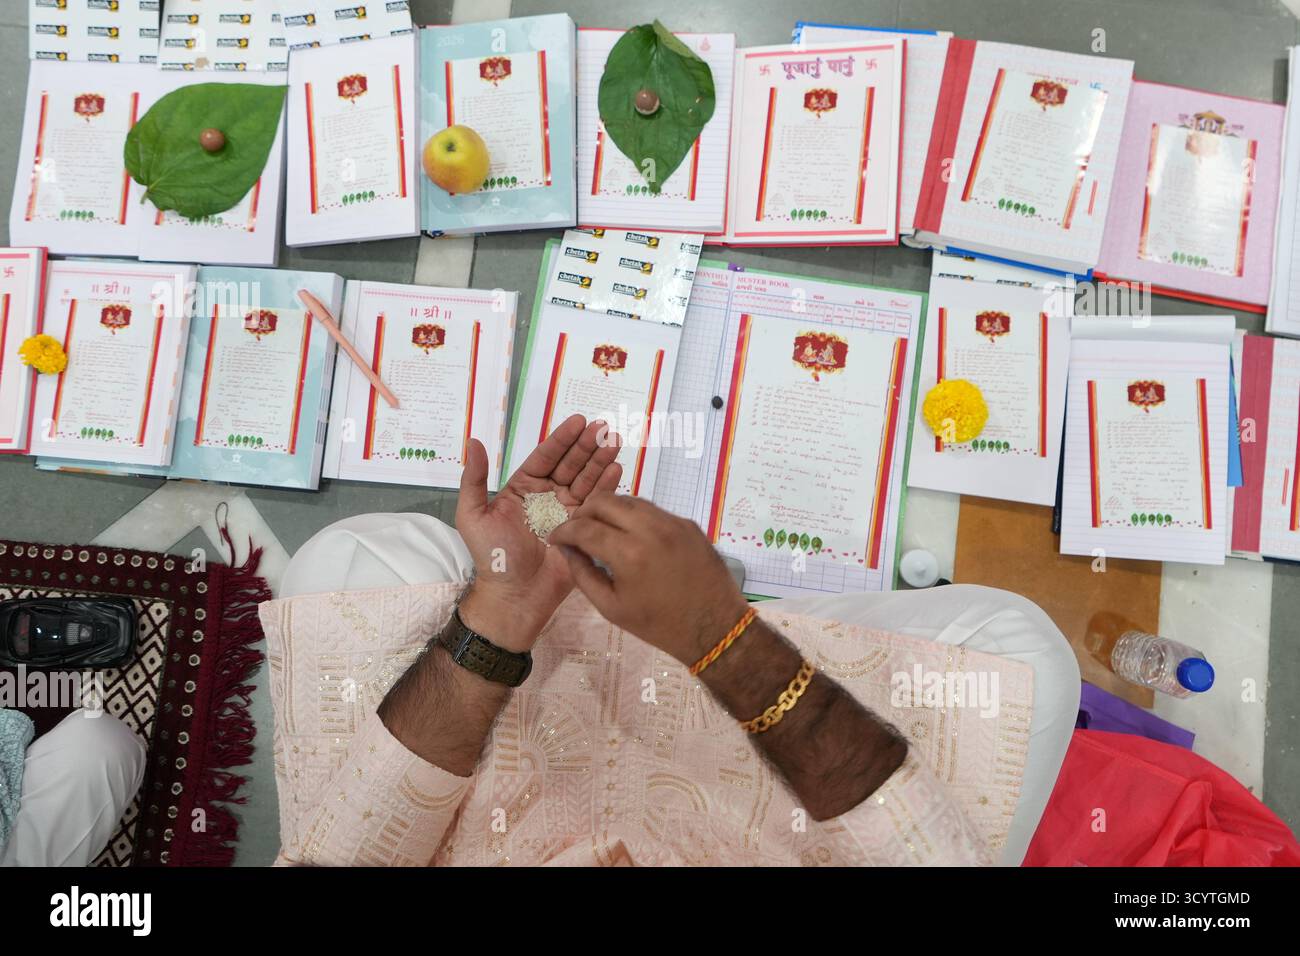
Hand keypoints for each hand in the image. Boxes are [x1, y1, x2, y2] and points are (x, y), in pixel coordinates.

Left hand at [455, 415, 620, 650]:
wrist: (514, 595)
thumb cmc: (492, 557)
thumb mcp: (473, 515)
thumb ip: (474, 479)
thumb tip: (473, 442)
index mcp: (523, 488)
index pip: (546, 457)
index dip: (562, 439)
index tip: (578, 421)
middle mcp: (548, 497)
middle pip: (571, 464)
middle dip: (587, 445)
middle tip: (603, 427)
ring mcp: (568, 513)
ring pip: (587, 480)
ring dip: (601, 460)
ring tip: (615, 442)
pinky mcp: (584, 530)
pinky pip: (598, 504)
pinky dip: (608, 487)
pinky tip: (617, 468)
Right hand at [546, 493, 748, 665]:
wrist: (714, 627)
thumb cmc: (660, 625)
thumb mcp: (612, 608)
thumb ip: (583, 575)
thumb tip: (567, 550)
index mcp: (629, 554)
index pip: (584, 528)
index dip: (563, 531)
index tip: (555, 538)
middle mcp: (651, 529)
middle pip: (604, 501)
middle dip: (583, 512)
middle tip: (576, 530)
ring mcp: (672, 522)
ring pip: (630, 500)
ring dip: (609, 510)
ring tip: (601, 529)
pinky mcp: (687, 523)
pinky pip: (653, 510)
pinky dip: (634, 516)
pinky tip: (630, 534)